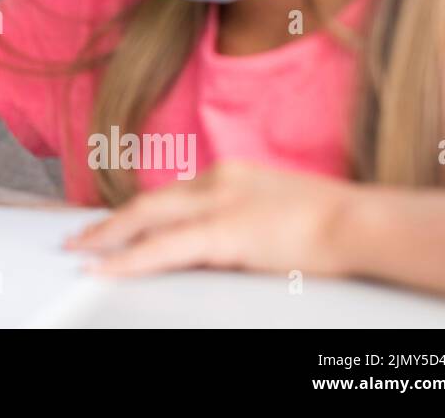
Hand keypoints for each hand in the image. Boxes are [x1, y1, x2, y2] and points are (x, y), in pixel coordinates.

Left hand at [68, 161, 354, 277]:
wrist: (364, 223)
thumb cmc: (338, 222)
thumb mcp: (282, 208)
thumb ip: (249, 217)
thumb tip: (233, 239)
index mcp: (232, 175)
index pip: (172, 194)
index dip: (140, 212)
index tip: (118, 222)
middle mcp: (218, 182)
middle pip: (149, 201)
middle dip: (111, 221)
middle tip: (80, 237)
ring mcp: (219, 204)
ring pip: (146, 219)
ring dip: (109, 236)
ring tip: (81, 252)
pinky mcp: (224, 232)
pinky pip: (164, 248)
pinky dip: (130, 258)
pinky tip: (108, 268)